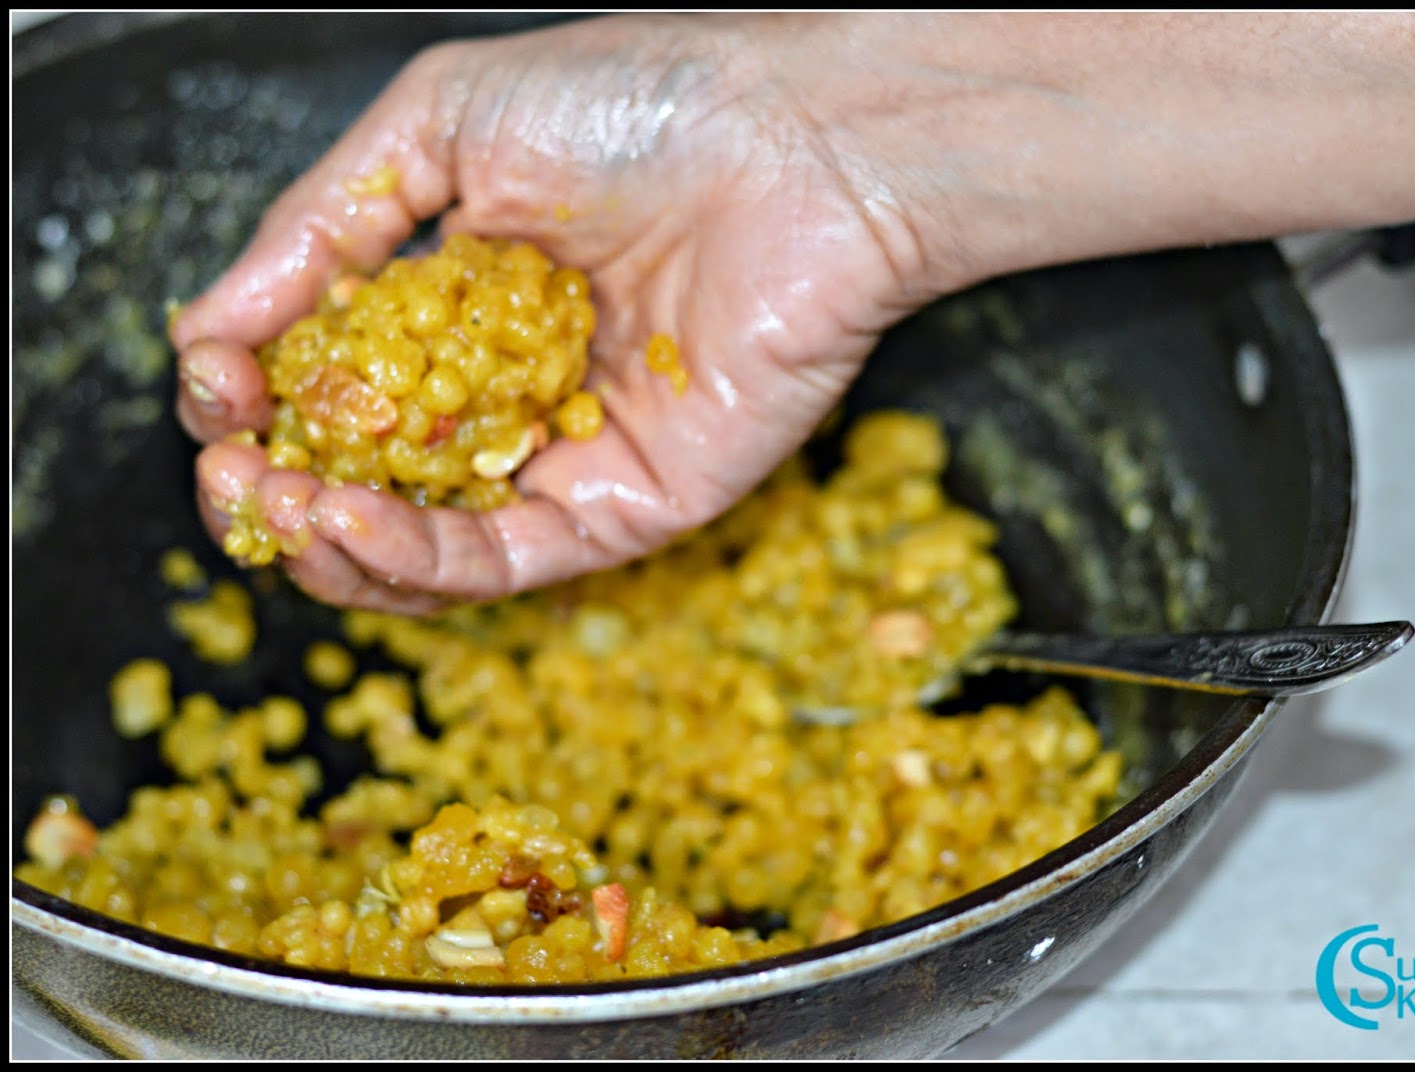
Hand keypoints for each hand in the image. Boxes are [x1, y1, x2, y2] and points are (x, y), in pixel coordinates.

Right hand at [170, 14, 929, 612]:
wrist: (800, 146)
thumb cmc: (645, 106)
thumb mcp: (440, 127)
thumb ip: (322, 228)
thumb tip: (212, 325)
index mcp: (459, 301)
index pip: (334, 381)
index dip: (259, 399)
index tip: (215, 393)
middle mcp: (507, 388)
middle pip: (369, 477)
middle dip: (280, 489)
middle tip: (230, 477)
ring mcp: (565, 456)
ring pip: (427, 541)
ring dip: (332, 540)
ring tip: (273, 505)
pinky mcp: (627, 507)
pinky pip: (504, 560)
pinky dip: (415, 558)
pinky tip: (347, 521)